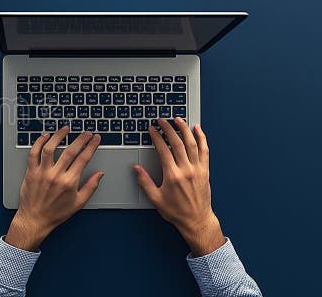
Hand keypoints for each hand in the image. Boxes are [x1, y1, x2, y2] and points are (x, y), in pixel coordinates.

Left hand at [6, 127, 104, 250]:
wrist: (35, 220)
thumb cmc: (56, 213)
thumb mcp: (79, 203)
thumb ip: (91, 187)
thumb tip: (100, 174)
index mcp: (69, 182)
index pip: (83, 159)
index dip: (91, 146)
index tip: (95, 138)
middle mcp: (56, 175)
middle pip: (70, 151)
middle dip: (81, 139)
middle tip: (86, 132)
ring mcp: (42, 173)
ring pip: (50, 148)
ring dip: (58, 136)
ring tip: (65, 129)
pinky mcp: (30, 172)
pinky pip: (33, 153)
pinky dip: (38, 142)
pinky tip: (45, 136)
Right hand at [134, 117, 224, 256]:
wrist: (197, 220)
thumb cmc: (177, 211)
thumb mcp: (155, 199)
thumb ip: (144, 182)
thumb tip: (136, 168)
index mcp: (172, 175)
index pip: (163, 149)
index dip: (156, 137)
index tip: (152, 129)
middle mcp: (186, 169)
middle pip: (177, 142)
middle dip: (169, 128)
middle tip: (162, 120)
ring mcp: (198, 169)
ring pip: (192, 143)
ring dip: (184, 129)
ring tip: (178, 120)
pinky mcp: (205, 171)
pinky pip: (205, 151)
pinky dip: (202, 138)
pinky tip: (198, 130)